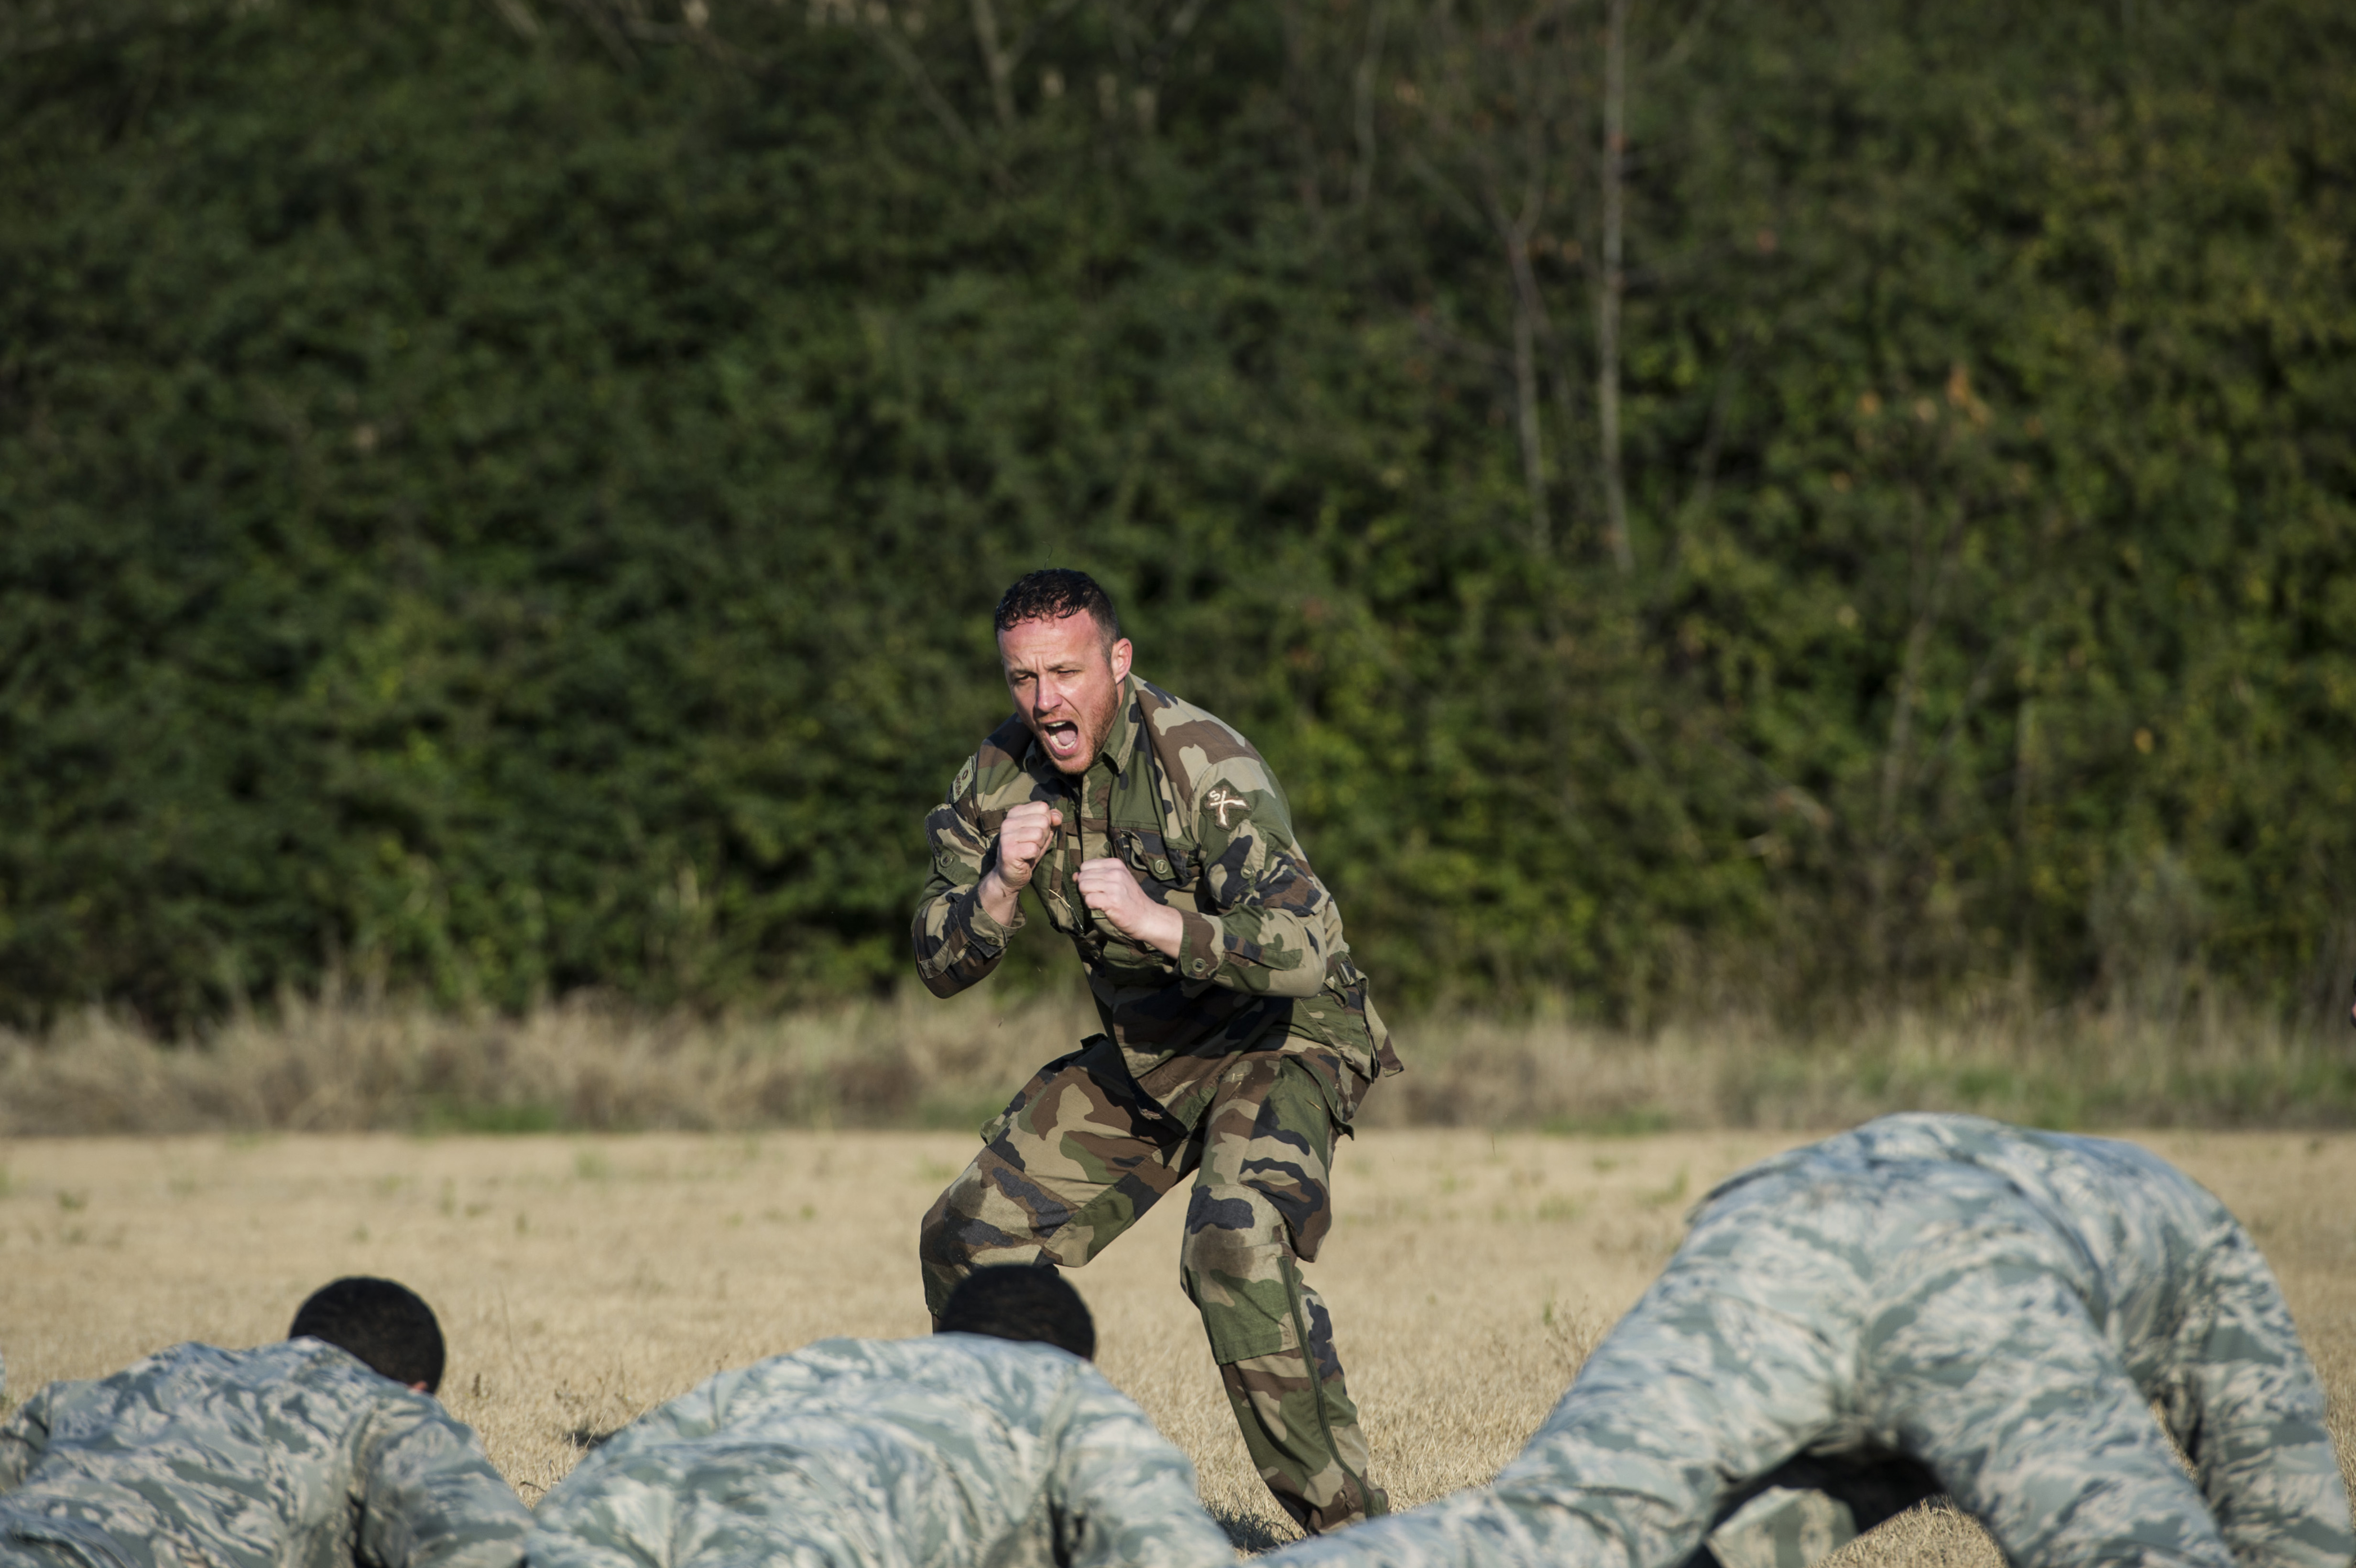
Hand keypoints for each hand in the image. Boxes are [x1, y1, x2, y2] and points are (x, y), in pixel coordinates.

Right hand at [976, 801, 1061, 928]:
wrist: (1009, 874)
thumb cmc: (1027, 851)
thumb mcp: (1042, 832)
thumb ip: (1051, 820)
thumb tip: (1058, 817)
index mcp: (1015, 813)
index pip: (1043, 807)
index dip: (1047, 821)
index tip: (1036, 832)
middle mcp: (1008, 822)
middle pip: (1043, 821)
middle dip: (1044, 835)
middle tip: (1032, 844)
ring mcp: (1006, 836)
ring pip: (1039, 834)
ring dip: (1039, 846)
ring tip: (1029, 851)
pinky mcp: (1008, 851)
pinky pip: (1034, 849)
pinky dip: (1034, 855)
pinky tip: (1026, 858)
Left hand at [1076, 857, 1184, 957]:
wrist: (1147, 917)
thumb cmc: (1129, 900)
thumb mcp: (1115, 881)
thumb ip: (1095, 876)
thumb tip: (1074, 876)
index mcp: (1116, 864)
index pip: (1085, 866)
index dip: (1087, 878)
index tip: (1098, 887)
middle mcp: (1115, 872)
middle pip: (1082, 876)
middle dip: (1086, 889)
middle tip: (1100, 896)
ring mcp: (1114, 886)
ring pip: (1083, 887)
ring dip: (1088, 897)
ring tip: (1102, 902)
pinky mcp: (1112, 900)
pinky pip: (1088, 899)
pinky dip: (1091, 906)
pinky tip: (1103, 908)